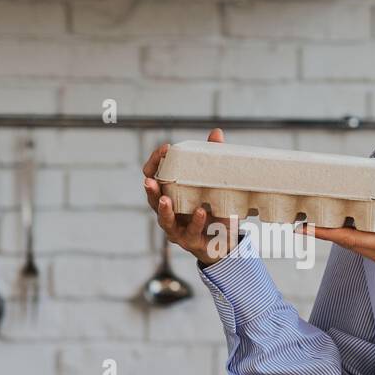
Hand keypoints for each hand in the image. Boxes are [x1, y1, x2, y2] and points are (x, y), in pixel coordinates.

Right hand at [142, 127, 237, 266]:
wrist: (225, 240)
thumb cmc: (214, 209)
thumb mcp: (214, 184)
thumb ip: (212, 161)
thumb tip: (216, 133)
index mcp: (170, 193)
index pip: (154, 176)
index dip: (155, 163)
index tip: (166, 149)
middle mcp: (169, 211)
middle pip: (152, 199)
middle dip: (150, 190)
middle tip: (149, 180)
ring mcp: (177, 228)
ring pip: (164, 220)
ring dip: (163, 210)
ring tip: (165, 200)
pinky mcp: (191, 241)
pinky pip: (190, 232)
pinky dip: (196, 222)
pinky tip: (201, 212)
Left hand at [307, 165, 374, 296]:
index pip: (350, 238)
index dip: (325, 232)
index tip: (305, 227)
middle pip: (347, 244)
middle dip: (326, 233)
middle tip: (306, 221)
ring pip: (357, 247)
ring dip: (340, 236)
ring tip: (325, 222)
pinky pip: (368, 250)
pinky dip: (356, 239)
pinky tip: (356, 229)